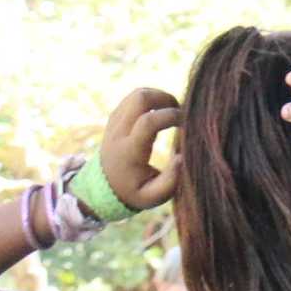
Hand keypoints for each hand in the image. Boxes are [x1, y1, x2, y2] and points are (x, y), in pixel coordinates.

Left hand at [99, 88, 183, 211]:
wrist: (103, 188)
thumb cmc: (134, 192)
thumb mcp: (154, 197)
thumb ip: (171, 180)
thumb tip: (182, 156)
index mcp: (129, 151)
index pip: (148, 122)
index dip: (171, 116)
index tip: (186, 123)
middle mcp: (119, 132)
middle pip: (140, 98)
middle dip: (165, 98)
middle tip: (180, 113)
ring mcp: (114, 122)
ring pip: (136, 94)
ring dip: (159, 96)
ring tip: (172, 112)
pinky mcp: (115, 117)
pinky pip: (133, 97)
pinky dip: (151, 99)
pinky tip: (160, 113)